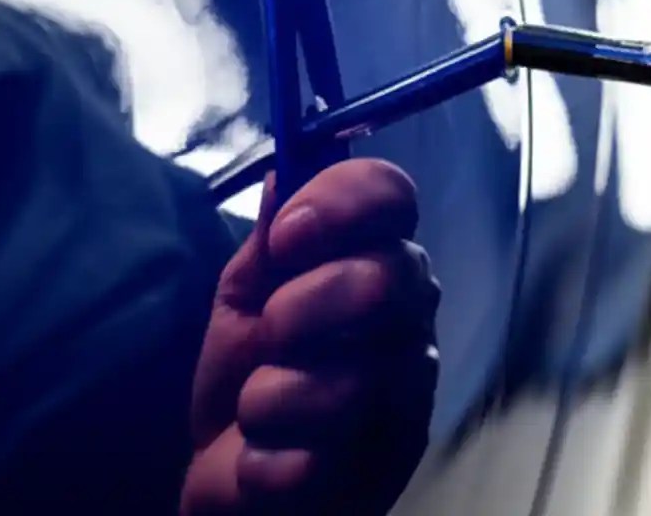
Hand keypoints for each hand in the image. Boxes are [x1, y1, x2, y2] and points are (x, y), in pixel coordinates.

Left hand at [181, 160, 439, 514]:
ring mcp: (412, 386)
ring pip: (349, 378)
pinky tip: (270, 459)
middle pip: (382, 277)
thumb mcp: (242, 301)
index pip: (390, 193)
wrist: (238, 478)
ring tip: (261, 413)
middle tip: (271, 336)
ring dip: (271, 400)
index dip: (338, 202)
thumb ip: (266, 242)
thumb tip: (283, 173)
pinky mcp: (397, 457)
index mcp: (375, 257)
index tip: (285, 237)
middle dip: (299, 312)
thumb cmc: (247, 380)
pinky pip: (320, 456)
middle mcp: (409, 312)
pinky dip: (270, 462)